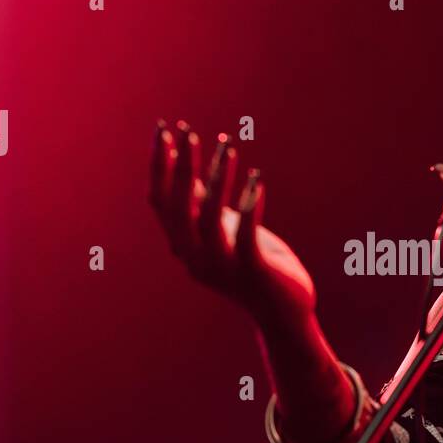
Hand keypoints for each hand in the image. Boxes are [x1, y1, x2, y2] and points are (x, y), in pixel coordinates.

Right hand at [149, 121, 315, 328]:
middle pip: (178, 207)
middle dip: (182, 167)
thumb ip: (200, 205)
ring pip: (208, 218)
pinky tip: (256, 180)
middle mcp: (194, 257)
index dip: (160, 165)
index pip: (160, 201)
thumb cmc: (253, 265)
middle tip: (190, 131)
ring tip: (229, 147)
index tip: (164, 129)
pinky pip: (245, 235)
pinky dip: (249, 205)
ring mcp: (221, 266)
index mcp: (183, 245)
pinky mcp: (252, 271)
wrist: (283, 312)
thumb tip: (182, 168)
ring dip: (216, 179)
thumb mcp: (222, 230)